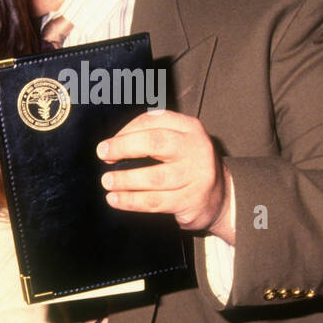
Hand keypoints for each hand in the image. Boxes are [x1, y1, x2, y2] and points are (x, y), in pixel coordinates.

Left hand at [96, 111, 234, 243]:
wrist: (220, 196)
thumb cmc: (187, 164)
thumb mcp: (179, 142)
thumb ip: (152, 136)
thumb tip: (112, 145)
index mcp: (190, 127)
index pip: (153, 120)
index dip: (126, 130)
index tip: (108, 144)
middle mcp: (196, 148)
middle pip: (155, 142)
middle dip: (124, 147)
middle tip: (103, 154)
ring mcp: (196, 175)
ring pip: (154, 177)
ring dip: (125, 179)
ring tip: (107, 181)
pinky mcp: (191, 200)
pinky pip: (155, 201)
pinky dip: (131, 201)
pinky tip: (115, 199)